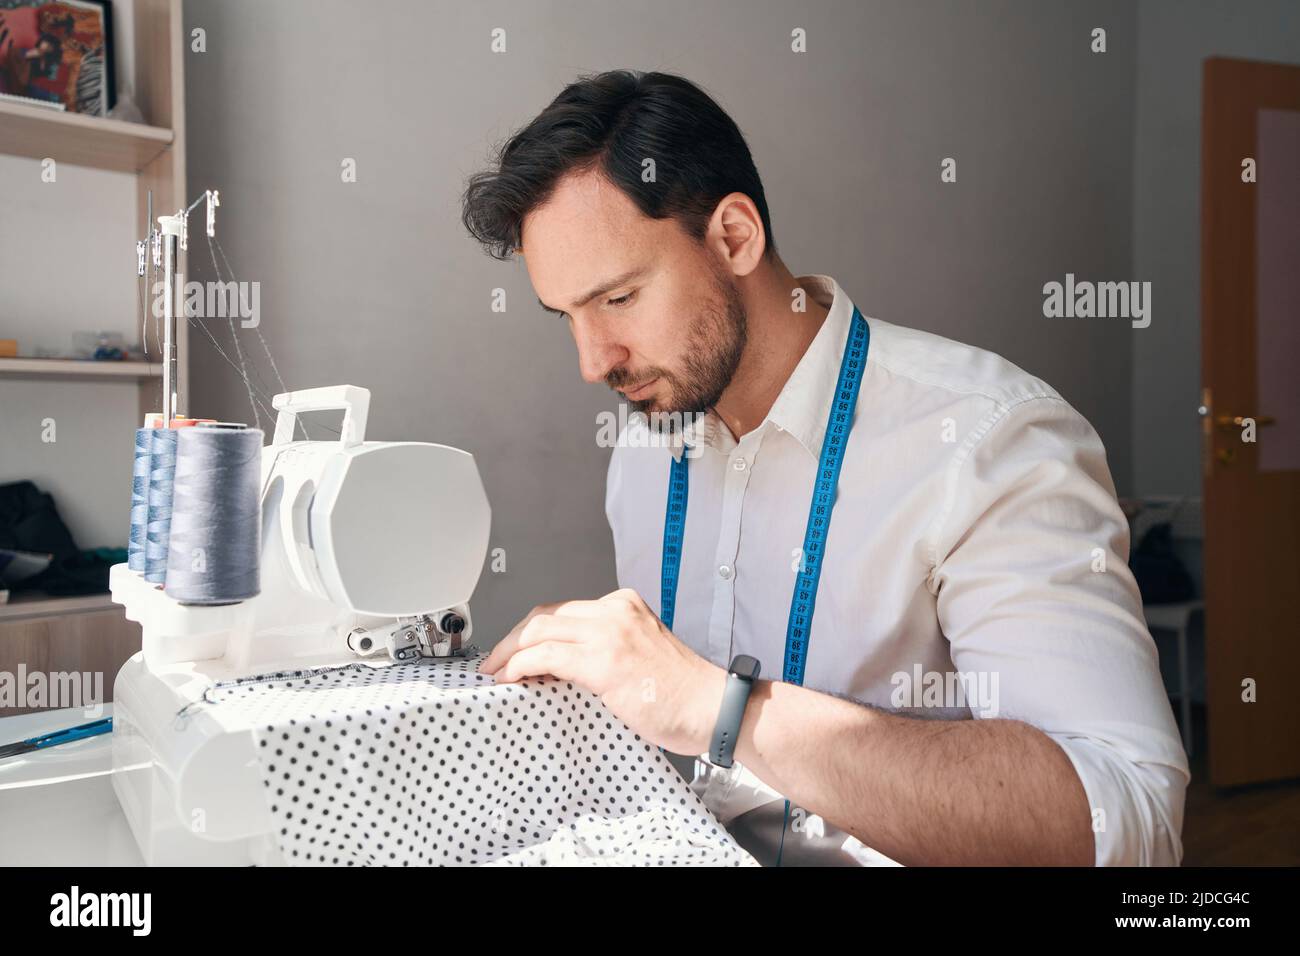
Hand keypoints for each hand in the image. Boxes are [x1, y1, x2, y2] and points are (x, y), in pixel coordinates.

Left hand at [480, 588, 725, 754]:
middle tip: (494, 661)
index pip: (563, 611)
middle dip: (512, 639)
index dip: (531, 632)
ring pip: (539, 630)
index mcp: (624, 607)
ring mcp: (610, 634)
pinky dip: (521, 665)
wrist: (713, 707)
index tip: (514, 650)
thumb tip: (560, 667)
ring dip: (508, 652)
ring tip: (495, 672)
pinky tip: (512, 678)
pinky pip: (547, 656)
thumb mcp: (640, 654)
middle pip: (545, 615)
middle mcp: (615, 612)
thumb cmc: (684, 693)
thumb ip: (604, 650)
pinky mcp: (605, 662)